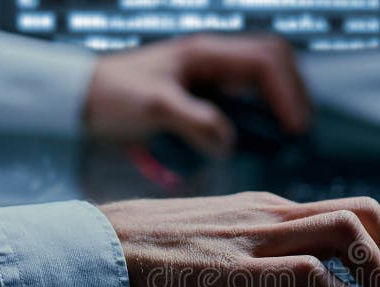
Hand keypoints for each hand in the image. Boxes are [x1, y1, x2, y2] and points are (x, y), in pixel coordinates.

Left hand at [84, 34, 310, 154]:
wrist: (80, 98)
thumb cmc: (111, 96)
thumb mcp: (152, 107)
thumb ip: (194, 122)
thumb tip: (228, 141)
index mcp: (206, 53)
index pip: (265, 61)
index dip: (287, 93)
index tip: (294, 128)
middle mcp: (213, 57)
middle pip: (274, 59)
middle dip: (294, 91)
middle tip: (299, 129)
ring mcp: (210, 72)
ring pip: (264, 74)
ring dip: (281, 99)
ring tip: (288, 132)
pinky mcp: (204, 91)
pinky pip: (247, 93)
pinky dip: (263, 109)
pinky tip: (261, 134)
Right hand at [99, 192, 379, 286]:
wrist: (94, 253)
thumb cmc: (148, 259)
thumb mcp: (216, 250)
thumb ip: (257, 261)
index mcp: (266, 210)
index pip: (350, 212)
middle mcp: (270, 214)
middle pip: (364, 213)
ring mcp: (256, 237)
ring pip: (350, 233)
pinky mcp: (239, 269)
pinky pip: (315, 275)